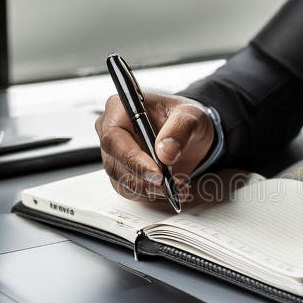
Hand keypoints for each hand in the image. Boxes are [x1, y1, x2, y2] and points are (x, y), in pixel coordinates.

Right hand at [95, 93, 214, 200]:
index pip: (114, 138)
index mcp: (119, 108)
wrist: (190, 133)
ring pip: (122, 181)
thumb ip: (179, 129)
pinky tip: (170, 190)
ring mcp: (115, 154)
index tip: (157, 172)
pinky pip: (130, 190)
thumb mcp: (190, 115)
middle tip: (169, 185)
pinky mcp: (123, 172)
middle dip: (143, 178)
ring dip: (150, 189)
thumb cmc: (184, 118)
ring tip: (177, 187)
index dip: (133, 159)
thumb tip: (165, 151)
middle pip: (115, 163)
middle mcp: (111, 131)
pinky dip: (151, 194)